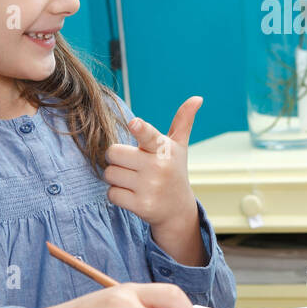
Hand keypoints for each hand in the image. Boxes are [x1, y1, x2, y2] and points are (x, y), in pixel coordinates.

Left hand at [103, 96, 201, 233]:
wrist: (178, 209)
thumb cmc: (174, 170)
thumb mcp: (179, 146)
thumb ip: (183, 121)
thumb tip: (197, 98)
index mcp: (164, 149)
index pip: (149, 135)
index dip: (140, 129)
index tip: (134, 123)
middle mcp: (158, 167)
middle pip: (113, 153)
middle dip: (116, 158)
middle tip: (130, 164)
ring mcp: (149, 187)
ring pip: (110, 174)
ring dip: (115, 177)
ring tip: (132, 180)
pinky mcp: (141, 205)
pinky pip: (112, 194)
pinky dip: (117, 194)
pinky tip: (131, 194)